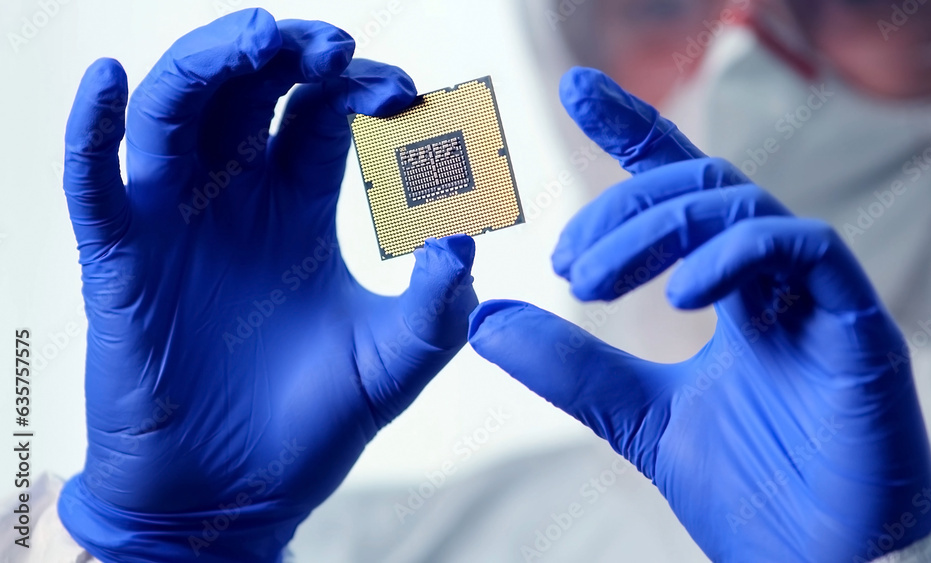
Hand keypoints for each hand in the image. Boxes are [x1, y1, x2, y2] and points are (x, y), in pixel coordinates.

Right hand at [57, 9, 476, 561]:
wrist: (237, 499)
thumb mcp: (393, 363)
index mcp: (298, 210)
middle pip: (249, 92)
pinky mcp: (120, 261)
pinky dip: (91, 130)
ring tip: (256, 38)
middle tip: (331, 45)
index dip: (360, 91)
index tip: (404, 97)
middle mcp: (236, 200)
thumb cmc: (313, 427)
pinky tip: (110, 83)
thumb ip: (438, 306)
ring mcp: (174, 223)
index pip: (322, 116)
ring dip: (206, 64)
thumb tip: (466, 238)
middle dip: (287, 54)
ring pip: (176, 113)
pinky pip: (91, 182)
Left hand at [468, 68, 930, 561]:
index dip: (632, 132)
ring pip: (740, 204)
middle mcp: (774, 281)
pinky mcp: (860, 326)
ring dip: (657, 228)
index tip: (575, 94)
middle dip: (622, 208)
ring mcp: (819, 298)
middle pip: (698, 186)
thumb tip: (487, 321)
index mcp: (730, 292)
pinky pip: (805, 250)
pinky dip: (734, 253)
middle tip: (564, 262)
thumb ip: (570, 367)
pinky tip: (677, 292)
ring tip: (592, 281)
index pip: (679, 189)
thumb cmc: (750, 493)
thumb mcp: (636, 418)